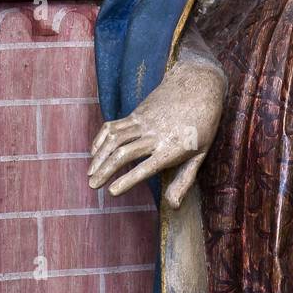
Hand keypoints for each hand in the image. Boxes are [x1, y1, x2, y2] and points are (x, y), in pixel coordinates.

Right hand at [87, 57, 225, 207]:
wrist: (199, 86)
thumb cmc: (202, 125)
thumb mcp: (200, 154)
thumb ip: (184, 181)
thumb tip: (173, 206)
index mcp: (172, 148)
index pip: (146, 167)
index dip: (128, 180)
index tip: (112, 192)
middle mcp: (155, 135)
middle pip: (124, 154)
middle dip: (105, 171)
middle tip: (92, 186)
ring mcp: (144, 122)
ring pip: (115, 139)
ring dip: (100, 156)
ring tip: (90, 173)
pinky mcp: (137, 113)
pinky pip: (114, 125)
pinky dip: (101, 138)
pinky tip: (94, 152)